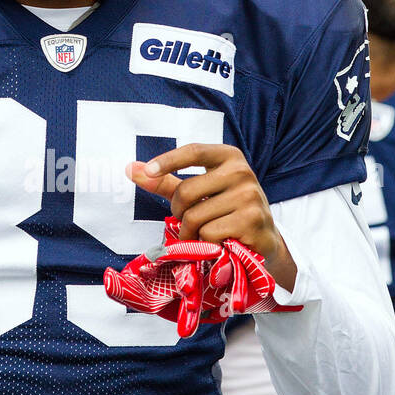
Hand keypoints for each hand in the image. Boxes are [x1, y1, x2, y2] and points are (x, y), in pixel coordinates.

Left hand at [128, 143, 296, 290]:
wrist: (263, 238)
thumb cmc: (225, 211)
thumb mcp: (199, 191)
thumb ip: (166, 182)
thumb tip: (130, 168)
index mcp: (229, 157)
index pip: (194, 151)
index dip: (168, 160)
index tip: (148, 171)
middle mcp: (242, 172)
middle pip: (186, 191)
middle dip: (178, 212)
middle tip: (188, 221)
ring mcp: (249, 196)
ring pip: (195, 218)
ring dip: (191, 233)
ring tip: (205, 234)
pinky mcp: (252, 221)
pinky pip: (209, 234)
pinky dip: (206, 244)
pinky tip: (220, 242)